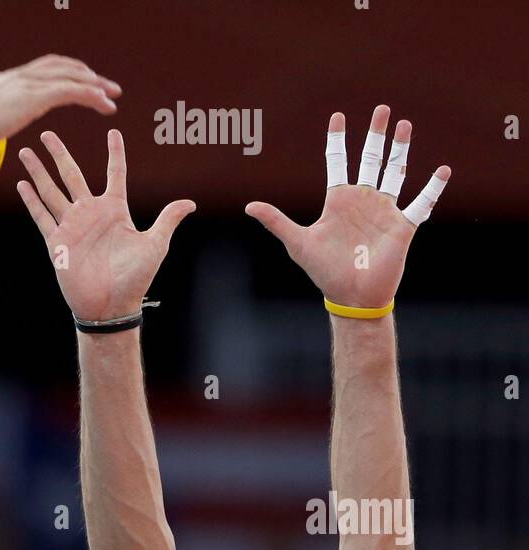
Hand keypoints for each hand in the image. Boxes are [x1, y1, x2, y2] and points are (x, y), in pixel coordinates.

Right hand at [0, 55, 118, 157]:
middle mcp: (23, 76)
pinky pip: (73, 90)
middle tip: (108, 87)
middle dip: (89, 75)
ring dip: (96, 84)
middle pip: (65, 67)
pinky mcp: (37, 97)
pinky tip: (105, 105)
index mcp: (11, 80)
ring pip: (73, 76)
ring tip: (113, 96)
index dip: (69, 73)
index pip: (48, 68)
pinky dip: (92, 95)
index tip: (84, 83)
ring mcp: (30, 84)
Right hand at [17, 129, 194, 319]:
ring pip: (51, 191)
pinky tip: (22, 184)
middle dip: (59, 154)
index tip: (114, 132)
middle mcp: (90, 213)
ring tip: (27, 152)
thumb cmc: (135, 278)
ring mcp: (72, 226)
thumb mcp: (155, 245)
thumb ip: (167, 220)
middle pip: (72, 174)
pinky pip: (42, 217)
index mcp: (115, 210)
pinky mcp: (57, 243)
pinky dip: (31, 200)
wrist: (110, 306)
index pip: (116, 173)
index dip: (115, 153)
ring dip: (39, 172)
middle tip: (48, 133)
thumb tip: (190, 203)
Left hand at [246, 105, 449, 308]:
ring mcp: (384, 211)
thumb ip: (276, 221)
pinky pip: (421, 202)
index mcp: (339, 200)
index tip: (338, 117)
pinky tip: (443, 170)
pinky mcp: (402, 225)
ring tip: (404, 125)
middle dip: (376, 134)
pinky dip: (432, 188)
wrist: (350, 297)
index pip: (338, 162)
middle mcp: (363, 200)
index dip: (337, 140)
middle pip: (371, 159)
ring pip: (395, 172)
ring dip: (400, 150)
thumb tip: (249, 206)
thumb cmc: (324, 271)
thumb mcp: (298, 242)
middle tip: (382, 109)